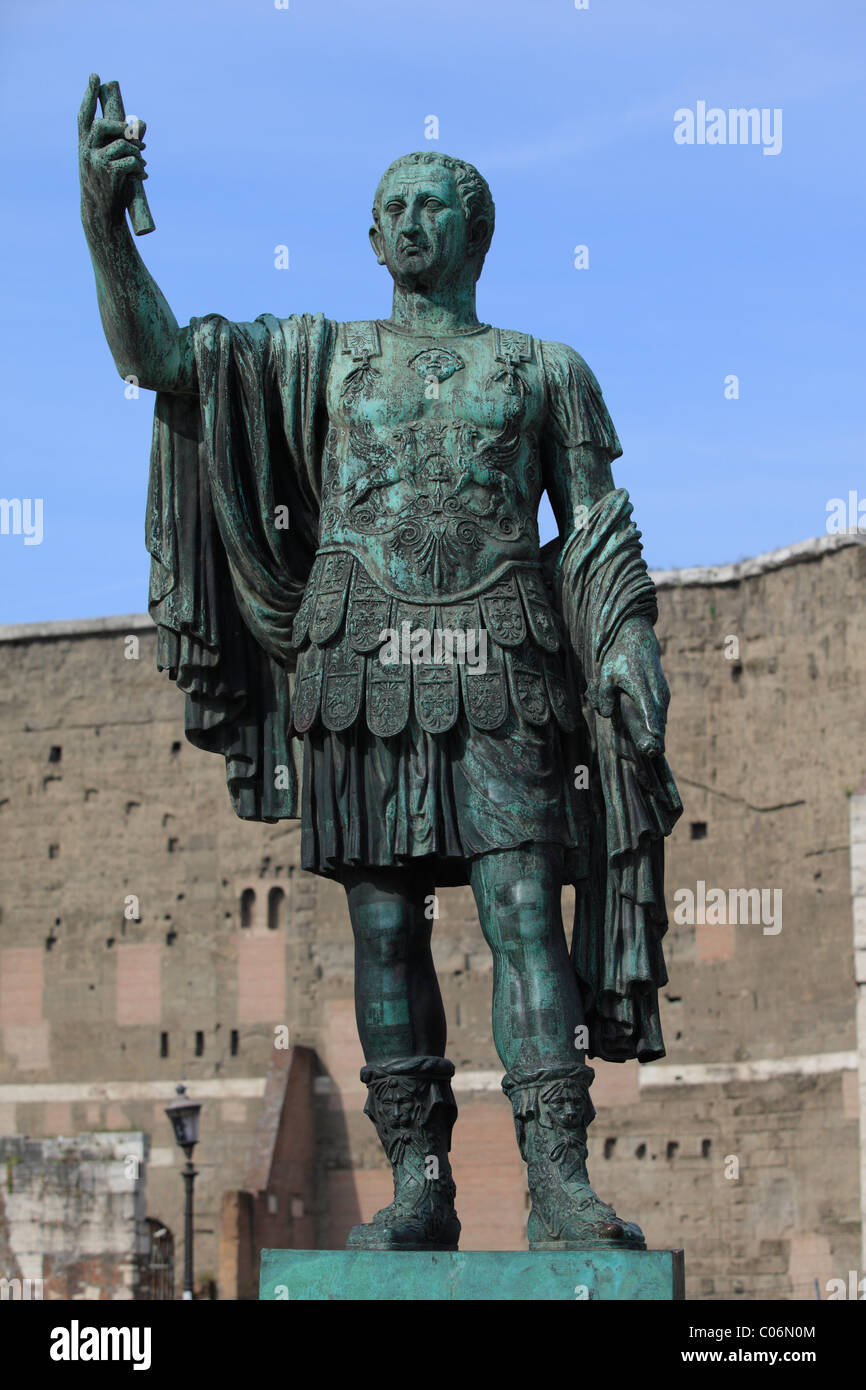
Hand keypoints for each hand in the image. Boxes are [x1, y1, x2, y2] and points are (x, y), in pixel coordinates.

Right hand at [78, 73, 146, 230]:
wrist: (102, 215)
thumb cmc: (107, 186)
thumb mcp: (110, 162)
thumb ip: (121, 143)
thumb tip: (141, 124)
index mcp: (84, 145)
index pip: (83, 116)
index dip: (88, 95)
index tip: (95, 76)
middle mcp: (86, 151)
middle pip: (101, 125)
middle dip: (121, 127)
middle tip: (133, 134)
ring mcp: (95, 162)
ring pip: (122, 145)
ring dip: (137, 152)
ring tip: (143, 162)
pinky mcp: (109, 174)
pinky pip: (130, 161)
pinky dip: (140, 166)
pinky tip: (143, 175)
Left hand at [596, 615, 669, 755]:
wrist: (639, 640)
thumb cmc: (620, 658)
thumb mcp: (605, 673)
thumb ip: (603, 694)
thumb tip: (606, 714)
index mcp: (641, 686)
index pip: (648, 708)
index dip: (651, 723)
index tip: (654, 737)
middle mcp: (656, 690)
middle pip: (659, 718)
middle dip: (656, 737)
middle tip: (652, 753)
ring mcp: (663, 693)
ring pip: (662, 718)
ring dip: (658, 734)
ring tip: (654, 750)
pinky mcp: (664, 695)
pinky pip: (662, 714)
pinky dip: (658, 725)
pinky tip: (654, 737)